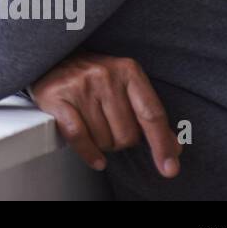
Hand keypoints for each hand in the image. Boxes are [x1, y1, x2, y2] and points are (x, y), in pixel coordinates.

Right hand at [28, 52, 181, 178]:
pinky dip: (89, 153)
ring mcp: (80, 85)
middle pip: (127, 134)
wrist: (53, 59)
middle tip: (110, 128)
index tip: (169, 168)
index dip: (161, 144)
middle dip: (121, 141)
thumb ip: (149, 115)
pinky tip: (96, 159)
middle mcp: (104, 75)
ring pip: (103, 139)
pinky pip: (79, 137)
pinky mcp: (57, 97)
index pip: (151, 114)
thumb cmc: (93, 77)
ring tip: (94, 127)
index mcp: (128, 70)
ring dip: (102, 144)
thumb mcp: (126, 87)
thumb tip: (174, 148)